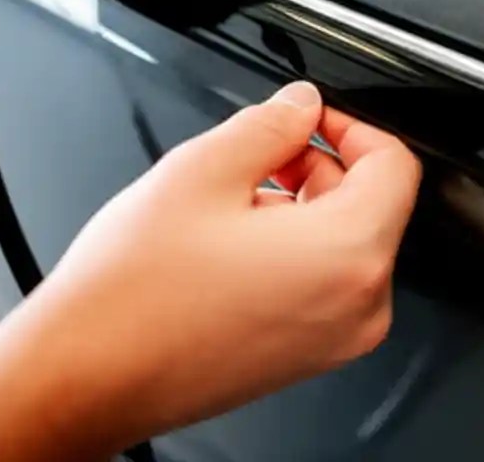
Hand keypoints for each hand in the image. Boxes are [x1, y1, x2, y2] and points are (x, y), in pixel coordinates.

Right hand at [34, 81, 421, 450]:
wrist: (88, 377)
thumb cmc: (133, 297)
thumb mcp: (202, 171)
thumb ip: (269, 122)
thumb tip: (301, 104)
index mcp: (348, 255)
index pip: (395, 164)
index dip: (350, 126)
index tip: (310, 117)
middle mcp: (358, 306)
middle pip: (373, 204)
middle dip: (318, 166)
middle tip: (259, 157)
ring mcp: (336, 339)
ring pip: (347, 242)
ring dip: (301, 207)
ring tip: (230, 206)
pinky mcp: (309, 356)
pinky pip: (326, 282)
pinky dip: (293, 250)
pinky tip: (230, 246)